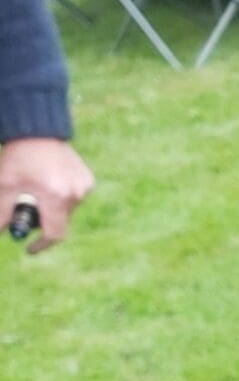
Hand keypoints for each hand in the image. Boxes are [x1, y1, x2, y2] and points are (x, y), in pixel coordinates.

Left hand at [0, 138, 93, 253]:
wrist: (37, 132)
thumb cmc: (18, 159)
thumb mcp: (5, 186)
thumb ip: (3, 213)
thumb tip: (3, 233)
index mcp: (55, 196)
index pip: (54, 233)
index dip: (41, 244)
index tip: (29, 248)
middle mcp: (74, 194)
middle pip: (59, 222)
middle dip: (41, 219)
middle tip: (25, 205)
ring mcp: (84, 187)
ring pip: (65, 210)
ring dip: (51, 206)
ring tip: (38, 186)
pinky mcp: (88, 180)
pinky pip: (73, 198)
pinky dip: (60, 195)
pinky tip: (50, 179)